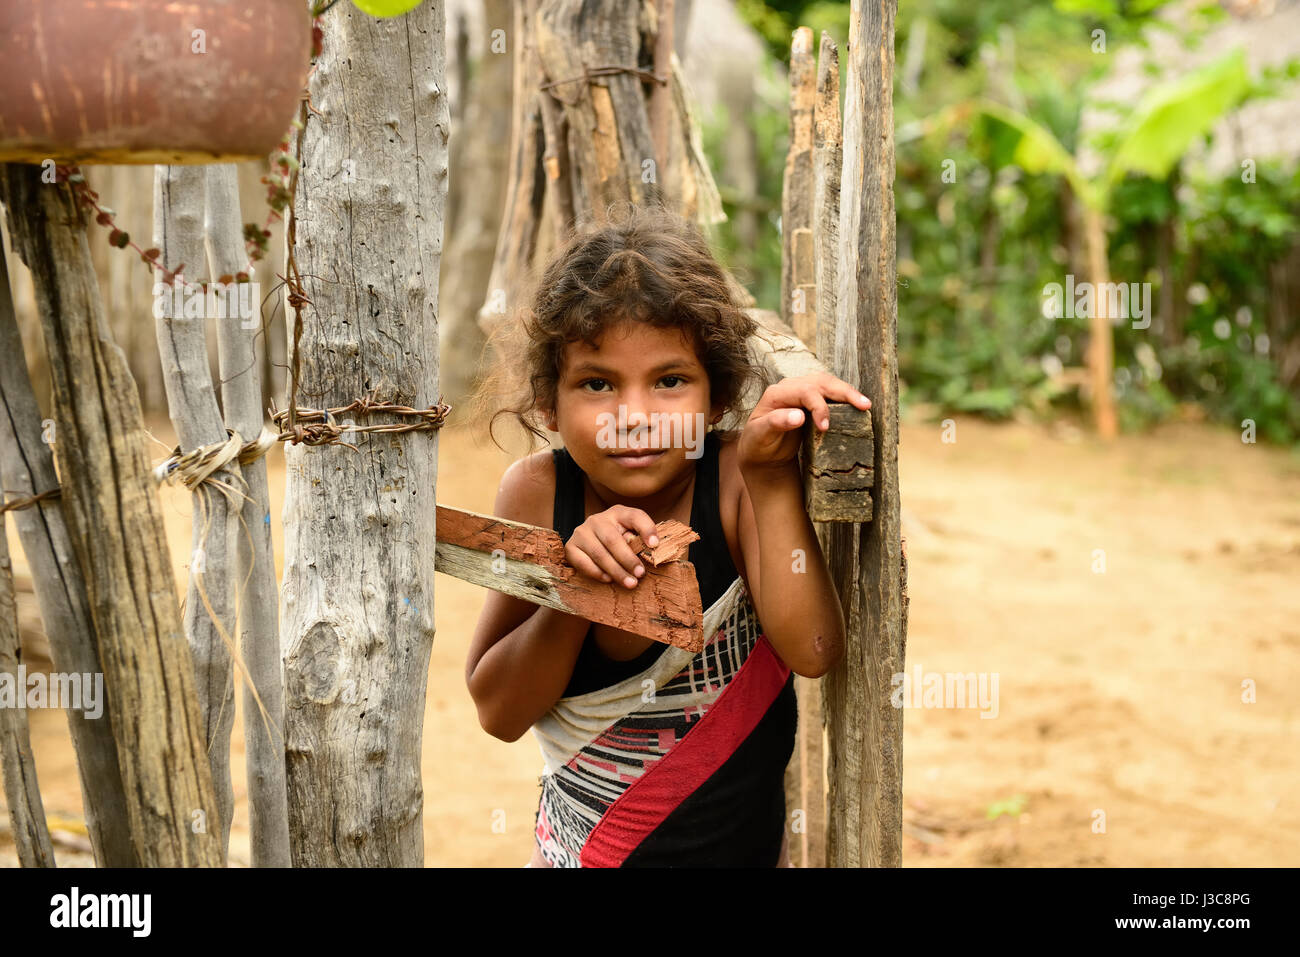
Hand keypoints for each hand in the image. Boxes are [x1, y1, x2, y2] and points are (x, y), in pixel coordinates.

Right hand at [566, 505, 660, 588]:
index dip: (646, 529)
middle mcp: (597, 519)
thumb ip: (639, 540)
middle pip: (612, 539)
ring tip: (629, 583)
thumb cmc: (618, 541)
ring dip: (616, 571)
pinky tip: (609, 579)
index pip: (634, 516)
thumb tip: (651, 551)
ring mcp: (581, 532)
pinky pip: (583, 563)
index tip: (655, 545)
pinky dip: (597, 573)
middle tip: (640, 574)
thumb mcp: (631, 535)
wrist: (591, 542)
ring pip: (599, 553)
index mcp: (617, 513)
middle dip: (628, 559)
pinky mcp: (571, 546)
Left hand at [738, 372, 870, 476]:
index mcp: (776, 393)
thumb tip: (798, 416)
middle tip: (863, 406)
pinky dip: (845, 398)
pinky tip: (858, 405)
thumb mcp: (760, 435)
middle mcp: (790, 387)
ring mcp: (801, 390)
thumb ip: (775, 424)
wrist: (760, 448)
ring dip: (848, 393)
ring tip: (865, 405)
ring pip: (828, 384)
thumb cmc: (758, 442)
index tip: (825, 427)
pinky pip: (830, 393)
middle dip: (843, 393)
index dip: (819, 407)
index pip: (805, 392)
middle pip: (820, 382)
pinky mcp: (811, 399)